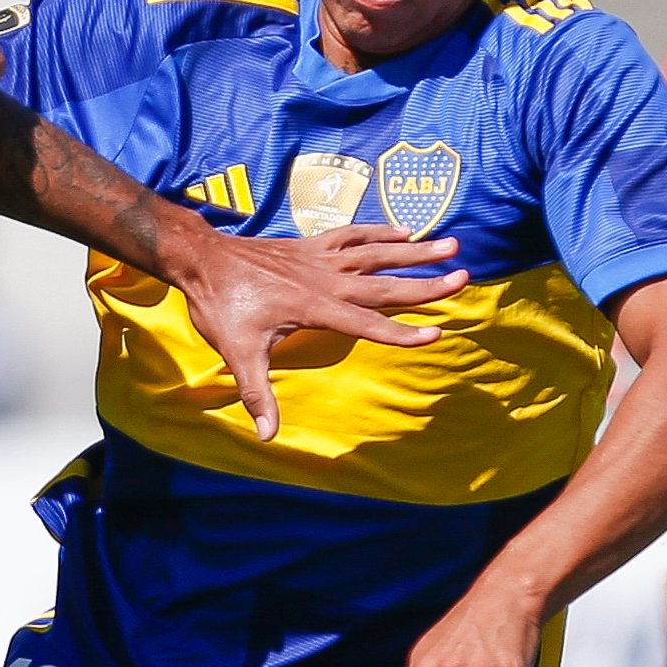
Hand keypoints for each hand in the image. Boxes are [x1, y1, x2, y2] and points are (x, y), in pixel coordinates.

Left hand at [168, 223, 468, 439]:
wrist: (202, 259)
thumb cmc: (220, 306)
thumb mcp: (237, 353)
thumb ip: (257, 393)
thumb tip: (267, 435)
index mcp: (313, 306)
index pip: (366, 323)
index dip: (401, 332)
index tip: (435, 334)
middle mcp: (324, 279)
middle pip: (384, 283)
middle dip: (425, 284)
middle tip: (463, 277)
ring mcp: (320, 258)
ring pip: (376, 252)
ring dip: (414, 250)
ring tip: (451, 244)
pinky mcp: (312, 245)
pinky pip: (353, 234)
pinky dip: (380, 231)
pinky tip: (406, 231)